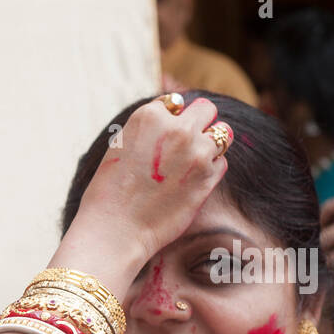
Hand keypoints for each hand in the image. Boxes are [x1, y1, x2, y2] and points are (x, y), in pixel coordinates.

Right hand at [69, 95, 231, 271]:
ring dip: (211, 144)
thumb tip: (174, 115)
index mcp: (149, 116)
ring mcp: (196, 151)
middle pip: (206, 109)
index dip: (171, 119)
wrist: (114, 230)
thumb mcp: (121, 146)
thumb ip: (148, 127)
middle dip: (198, 124)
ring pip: (223, 133)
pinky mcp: (208, 177)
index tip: (162, 139)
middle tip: (185, 146)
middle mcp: (177, 128)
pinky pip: (221, 162)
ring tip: (193, 162)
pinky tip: (190, 183)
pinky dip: (210, 170)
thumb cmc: (110, 192)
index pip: (176, 103)